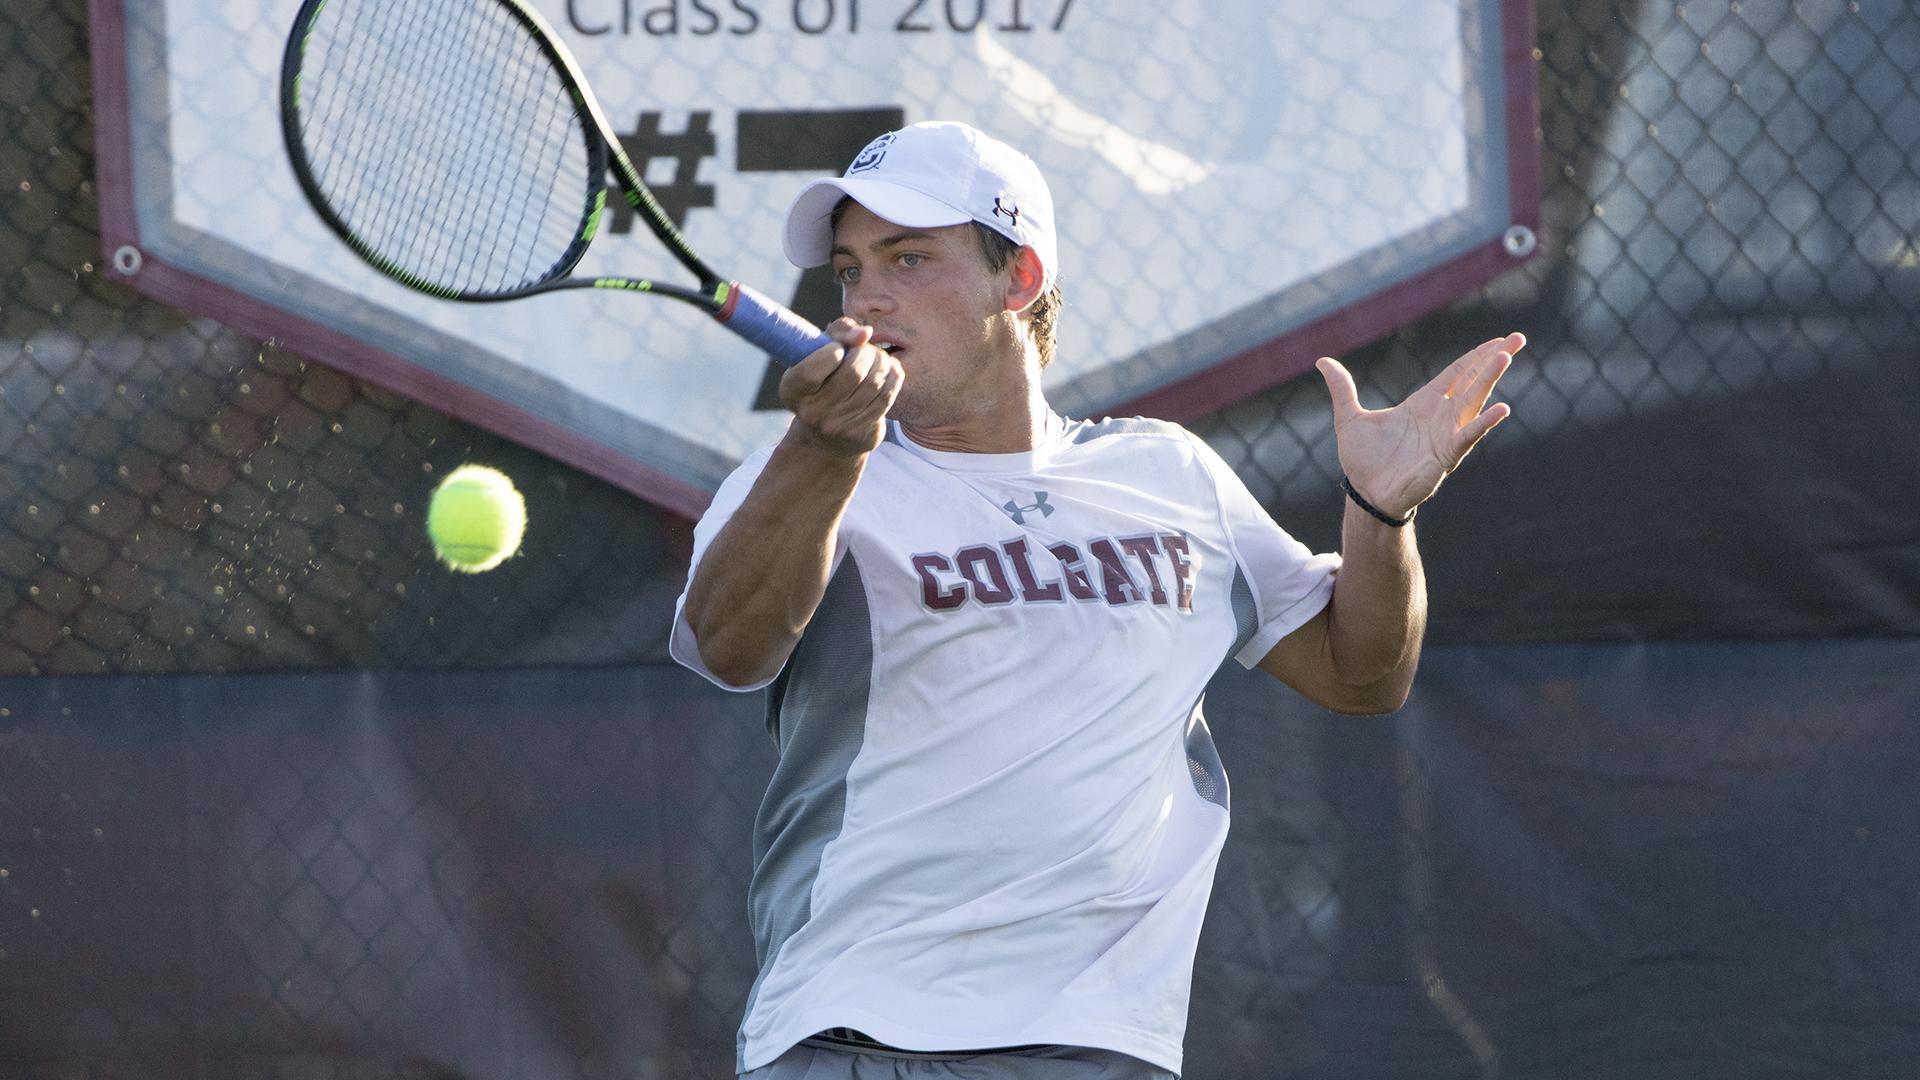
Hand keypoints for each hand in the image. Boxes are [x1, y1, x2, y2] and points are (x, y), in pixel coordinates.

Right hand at [779, 317, 903, 457]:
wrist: (826, 435)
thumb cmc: (823, 379)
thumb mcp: (819, 352)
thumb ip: (840, 332)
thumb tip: (865, 334)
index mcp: (793, 389)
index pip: (821, 362)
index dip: (836, 349)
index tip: (838, 349)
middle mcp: (812, 412)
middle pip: (854, 372)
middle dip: (867, 353)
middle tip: (867, 351)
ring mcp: (838, 426)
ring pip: (874, 383)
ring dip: (882, 363)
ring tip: (879, 359)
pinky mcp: (861, 434)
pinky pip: (886, 397)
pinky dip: (893, 377)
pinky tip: (889, 370)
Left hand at [1316, 333, 1520, 519]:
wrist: (1365, 495)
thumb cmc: (1363, 460)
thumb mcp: (1349, 417)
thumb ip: (1342, 388)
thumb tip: (1322, 361)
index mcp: (1423, 404)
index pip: (1456, 373)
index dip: (1475, 355)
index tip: (1498, 339)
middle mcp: (1440, 416)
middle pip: (1473, 380)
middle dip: (1495, 359)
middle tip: (1520, 337)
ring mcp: (1446, 435)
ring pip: (1474, 401)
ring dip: (1490, 379)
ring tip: (1506, 356)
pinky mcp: (1445, 456)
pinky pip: (1468, 436)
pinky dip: (1484, 423)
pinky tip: (1502, 409)